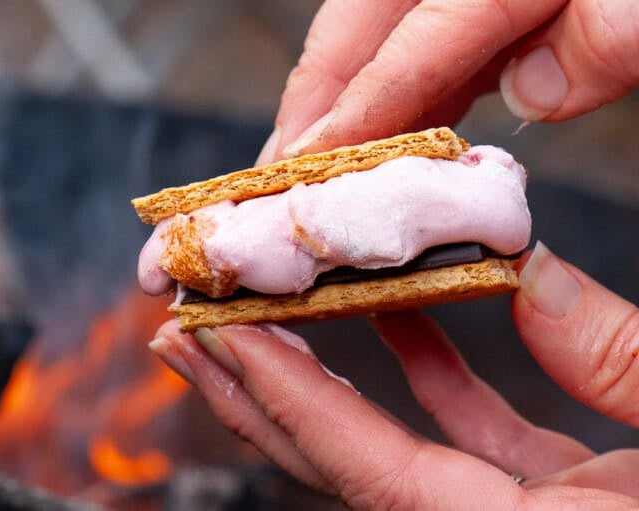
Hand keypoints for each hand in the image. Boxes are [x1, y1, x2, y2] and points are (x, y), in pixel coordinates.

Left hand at [149, 242, 638, 508]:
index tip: (218, 336)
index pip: (361, 467)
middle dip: (252, 394)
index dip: (284, 397)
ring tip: (253, 314)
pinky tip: (391, 312)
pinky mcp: (532, 494)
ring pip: (382, 442)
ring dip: (316, 374)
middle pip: (335, 464)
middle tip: (186, 331)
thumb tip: (529, 274)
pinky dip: (419, 369)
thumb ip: (616, 360)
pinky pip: (452, 430)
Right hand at [256, 0, 638, 163]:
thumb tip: (533, 97)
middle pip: (354, 34)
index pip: (406, 49)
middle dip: (310, 106)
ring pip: (373, 45)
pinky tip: (377, 142)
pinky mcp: (471, 2)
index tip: (307, 169)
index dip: (351, 114)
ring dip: (337, 109)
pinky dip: (387, 100)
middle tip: (275, 175)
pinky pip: (411, 52)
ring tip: (308, 168)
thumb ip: (605, 34)